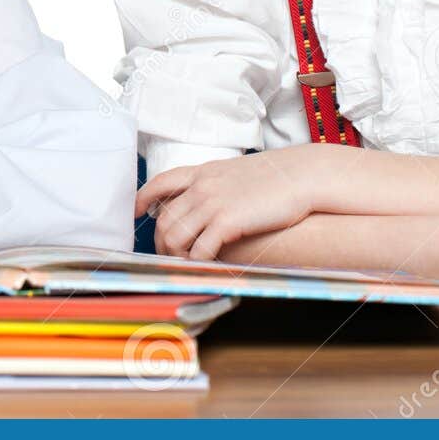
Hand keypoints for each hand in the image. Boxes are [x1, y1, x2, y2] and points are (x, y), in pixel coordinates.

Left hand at [137, 150, 317, 260]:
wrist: (303, 175)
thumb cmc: (277, 178)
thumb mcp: (238, 173)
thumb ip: (218, 184)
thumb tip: (208, 201)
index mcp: (204, 172)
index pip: (161, 182)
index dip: (143, 198)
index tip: (135, 212)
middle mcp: (203, 186)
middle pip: (165, 217)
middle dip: (161, 242)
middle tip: (166, 256)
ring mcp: (213, 202)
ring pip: (175, 235)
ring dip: (175, 255)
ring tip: (183, 265)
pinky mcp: (227, 221)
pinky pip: (199, 249)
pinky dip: (196, 262)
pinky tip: (203, 267)